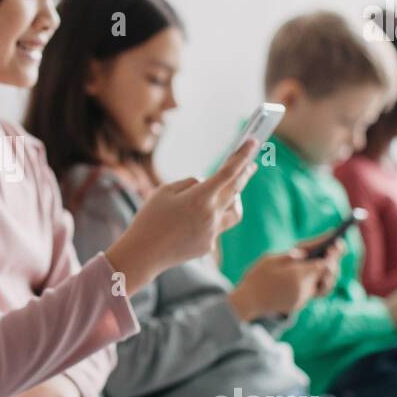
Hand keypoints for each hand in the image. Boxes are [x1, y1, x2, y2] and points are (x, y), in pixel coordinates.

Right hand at [106, 139, 258, 293]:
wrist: (144, 254)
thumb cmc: (150, 218)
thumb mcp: (165, 191)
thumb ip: (191, 183)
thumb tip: (207, 184)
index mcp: (200, 197)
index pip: (228, 172)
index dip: (242, 156)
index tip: (252, 142)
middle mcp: (211, 214)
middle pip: (236, 190)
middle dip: (245, 174)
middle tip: (251, 165)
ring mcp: (212, 232)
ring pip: (234, 212)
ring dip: (234, 199)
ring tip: (229, 193)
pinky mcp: (209, 245)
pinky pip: (217, 227)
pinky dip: (211, 218)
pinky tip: (193, 222)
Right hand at [229, 244, 338, 320]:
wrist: (248, 303)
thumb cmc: (256, 278)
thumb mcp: (268, 260)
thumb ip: (288, 256)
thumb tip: (302, 253)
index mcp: (297, 275)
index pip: (322, 263)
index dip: (332, 252)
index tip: (338, 242)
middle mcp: (304, 288)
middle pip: (328, 274)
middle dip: (333, 260)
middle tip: (335, 247)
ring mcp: (303, 297)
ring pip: (325, 284)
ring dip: (328, 272)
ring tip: (328, 259)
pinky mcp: (300, 302)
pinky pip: (316, 290)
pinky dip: (319, 279)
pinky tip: (317, 270)